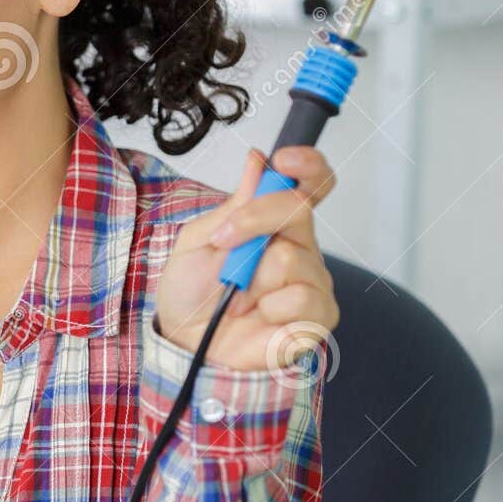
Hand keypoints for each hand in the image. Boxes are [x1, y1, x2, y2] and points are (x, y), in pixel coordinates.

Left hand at [154, 146, 338, 371]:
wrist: (185, 341)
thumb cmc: (192, 292)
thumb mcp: (200, 240)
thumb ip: (234, 205)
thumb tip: (258, 161)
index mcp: (276, 223)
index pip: (311, 184)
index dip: (308, 166)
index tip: (284, 160)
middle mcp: (301, 247)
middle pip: (298, 210)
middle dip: (251, 222)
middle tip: (223, 245)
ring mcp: (313, 281)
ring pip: (290, 258)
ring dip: (250, 279)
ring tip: (236, 297)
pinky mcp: (317, 316)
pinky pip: (300, 298)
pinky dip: (267, 307)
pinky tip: (257, 316)